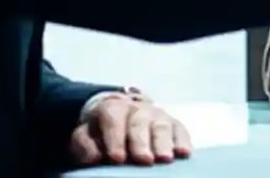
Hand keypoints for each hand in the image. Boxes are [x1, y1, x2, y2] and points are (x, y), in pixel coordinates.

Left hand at [69, 94, 191, 166]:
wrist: (118, 113)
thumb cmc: (100, 132)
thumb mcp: (85, 136)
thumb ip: (85, 144)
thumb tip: (96, 156)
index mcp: (112, 108)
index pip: (113, 120)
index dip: (115, 139)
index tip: (116, 158)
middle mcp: (137, 108)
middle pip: (140, 122)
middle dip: (142, 142)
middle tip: (144, 160)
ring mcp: (157, 114)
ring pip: (162, 125)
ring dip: (164, 143)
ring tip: (165, 159)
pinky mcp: (173, 123)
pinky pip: (180, 130)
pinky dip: (183, 141)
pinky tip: (184, 153)